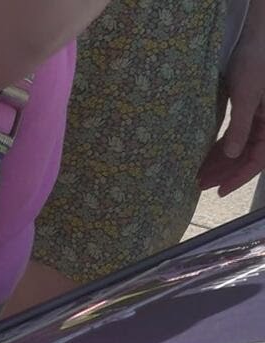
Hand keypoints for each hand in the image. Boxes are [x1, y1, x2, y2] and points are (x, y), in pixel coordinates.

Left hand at [199, 38, 264, 195]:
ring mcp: (258, 117)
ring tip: (197, 174)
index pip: (257, 160)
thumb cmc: (253, 63)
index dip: (238, 177)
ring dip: (219, 161)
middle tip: (198, 185)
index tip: (219, 191)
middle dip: (223, 172)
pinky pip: (235, 134)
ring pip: (239, 146)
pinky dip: (221, 145)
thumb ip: (239, 127)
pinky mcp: (248, 109)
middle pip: (246, 156)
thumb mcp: (245, 96)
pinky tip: (204, 154)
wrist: (255, 38)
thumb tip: (231, 155)